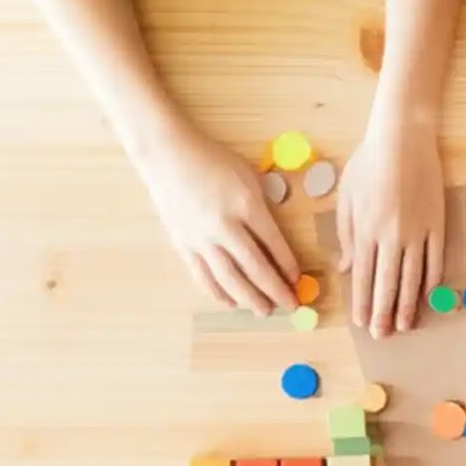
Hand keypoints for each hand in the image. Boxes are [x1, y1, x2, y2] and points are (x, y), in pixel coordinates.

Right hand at [139, 125, 299, 313]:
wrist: (167, 155)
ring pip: (229, 278)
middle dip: (275, 289)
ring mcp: (201, 238)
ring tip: (265, 310)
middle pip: (255, 267)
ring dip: (249, 298)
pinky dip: (218, 292)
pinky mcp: (183, 244)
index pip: (274, 243)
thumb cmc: (212, 160)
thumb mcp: (247, 175)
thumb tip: (275, 240)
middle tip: (290, 304)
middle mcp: (224, 225)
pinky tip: (231, 302)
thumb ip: (262, 206)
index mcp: (245, 205)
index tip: (298, 279)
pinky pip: (203, 275)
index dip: (288, 265)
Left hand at [335, 123, 444, 338]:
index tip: (361, 323)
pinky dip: (431, 280)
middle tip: (382, 335)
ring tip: (405, 326)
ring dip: (407, 305)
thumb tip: (345, 268)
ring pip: (412, 277)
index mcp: (365, 229)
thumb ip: (346, 234)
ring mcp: (417, 231)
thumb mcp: (347, 196)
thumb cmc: (369, 162)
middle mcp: (391, 235)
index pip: (362, 275)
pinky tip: (427, 296)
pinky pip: (435, 259)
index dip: (362, 302)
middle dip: (383, 312)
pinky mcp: (437, 223)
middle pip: (386, 283)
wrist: (403, 137)